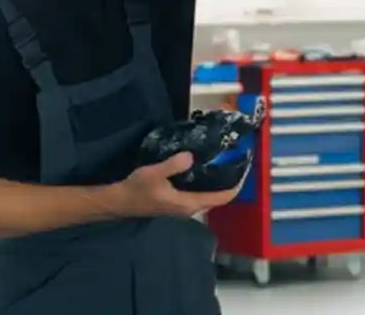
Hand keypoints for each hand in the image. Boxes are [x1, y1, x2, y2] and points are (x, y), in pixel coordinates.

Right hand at [114, 153, 242, 218]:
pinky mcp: (177, 202)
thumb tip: (191, 156)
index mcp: (189, 203)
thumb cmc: (137, 189)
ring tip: (221, 161)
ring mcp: (183, 206)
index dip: (235, 186)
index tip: (244, 169)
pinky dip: (205, 183)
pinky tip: (201, 168)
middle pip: (217, 197)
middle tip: (234, 160)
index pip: (221, 198)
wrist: (120, 202)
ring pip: (208, 195)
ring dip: (216, 182)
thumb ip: (174, 165)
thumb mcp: (154, 174)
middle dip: (228, 182)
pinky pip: (198, 193)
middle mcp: (190, 208)